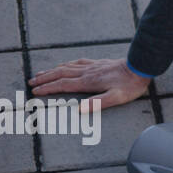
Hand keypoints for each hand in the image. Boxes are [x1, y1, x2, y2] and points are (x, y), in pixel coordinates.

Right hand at [28, 57, 150, 112]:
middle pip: (60, 74)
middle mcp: (87, 72)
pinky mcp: (99, 63)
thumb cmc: (130, 85)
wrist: (141, 66)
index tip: (35, 91)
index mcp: (88, 81)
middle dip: (45, 78)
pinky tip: (65, 65)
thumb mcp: (117, 97)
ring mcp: (93, 66)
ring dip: (52, 71)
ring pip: (67, 67)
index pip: (63, 84)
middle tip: (31, 82)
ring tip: (41, 73)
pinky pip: (78, 62)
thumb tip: (79, 109)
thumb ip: (98, 103)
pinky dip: (67, 64)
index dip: (48, 88)